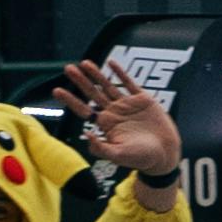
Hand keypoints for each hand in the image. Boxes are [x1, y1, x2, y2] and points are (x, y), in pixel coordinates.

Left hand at [47, 52, 184, 190]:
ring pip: (108, 85)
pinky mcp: (142, 99)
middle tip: (68, 68)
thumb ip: (101, 148)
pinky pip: (129, 83)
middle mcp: (114, 112)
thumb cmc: (141, 158)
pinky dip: (120, 72)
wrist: (165, 153)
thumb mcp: (119, 155)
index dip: (70, 100)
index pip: (83, 109)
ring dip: (96, 74)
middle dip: (80, 81)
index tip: (56, 90)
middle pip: (92, 94)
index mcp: (106, 125)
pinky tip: (111, 63)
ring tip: (84, 63)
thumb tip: (86, 136)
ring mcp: (127, 104)